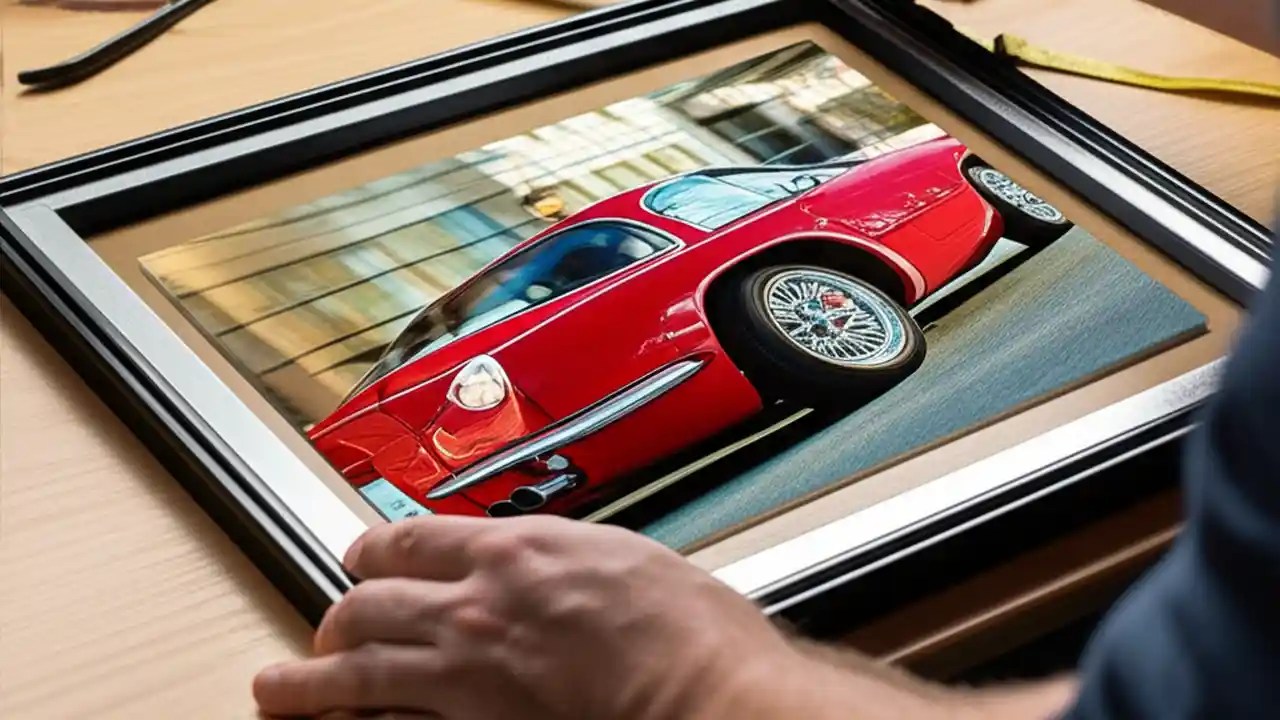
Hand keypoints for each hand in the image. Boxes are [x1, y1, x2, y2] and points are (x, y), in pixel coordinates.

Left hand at [252, 514, 814, 718]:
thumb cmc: (683, 630)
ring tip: (279, 691)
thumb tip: (533, 557)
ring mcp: (464, 677)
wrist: (704, 694)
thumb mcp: (618, 555)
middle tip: (324, 628)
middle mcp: (473, 609)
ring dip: (307, 683)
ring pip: (354, 671)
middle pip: (366, 603)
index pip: (408, 539)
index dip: (370, 549)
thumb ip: (558, 553)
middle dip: (335, 616)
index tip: (359, 558)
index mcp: (511, 552)